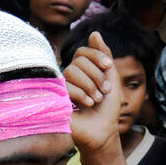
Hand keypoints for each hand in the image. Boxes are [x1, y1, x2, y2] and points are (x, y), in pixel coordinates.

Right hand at [64, 31, 121, 157]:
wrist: (103, 131)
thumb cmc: (107, 108)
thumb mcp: (110, 77)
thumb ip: (104, 55)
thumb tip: (94, 33)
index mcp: (81, 71)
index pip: (82, 52)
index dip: (95, 55)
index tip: (108, 66)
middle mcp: (68, 78)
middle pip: (78, 61)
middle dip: (96, 75)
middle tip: (104, 90)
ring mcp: (60, 89)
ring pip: (71, 71)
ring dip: (90, 85)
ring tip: (96, 99)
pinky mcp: (55, 100)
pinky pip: (65, 86)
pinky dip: (81, 95)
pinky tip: (87, 105)